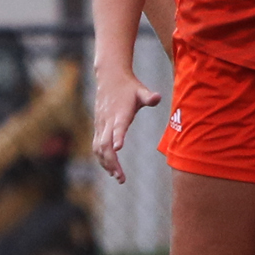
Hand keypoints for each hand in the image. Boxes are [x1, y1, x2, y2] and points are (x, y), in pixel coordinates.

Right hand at [91, 68, 161, 182]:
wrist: (110, 77)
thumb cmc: (129, 87)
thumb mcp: (141, 90)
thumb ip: (149, 97)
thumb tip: (157, 97)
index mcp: (120, 113)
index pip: (118, 126)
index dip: (118, 137)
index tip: (118, 148)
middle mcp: (108, 120)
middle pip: (105, 144)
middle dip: (112, 162)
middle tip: (121, 177)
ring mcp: (101, 124)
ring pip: (99, 148)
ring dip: (106, 164)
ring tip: (118, 177)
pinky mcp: (98, 127)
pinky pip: (97, 146)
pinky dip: (102, 159)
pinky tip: (110, 169)